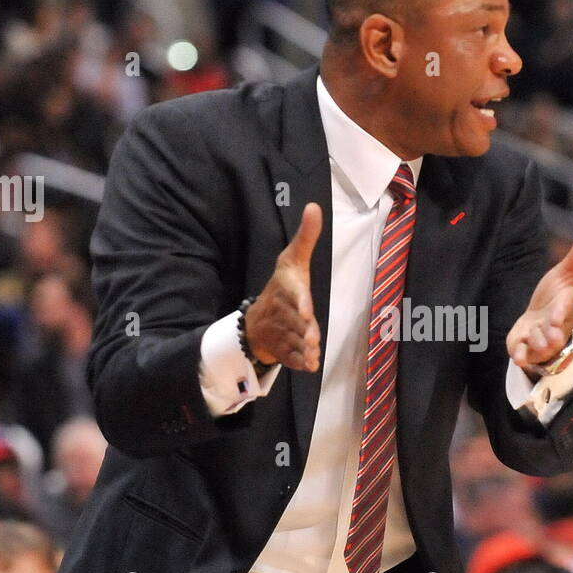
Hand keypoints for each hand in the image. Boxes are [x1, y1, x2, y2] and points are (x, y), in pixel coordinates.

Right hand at [244, 203, 322, 371]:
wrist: (257, 319)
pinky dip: (298, 363)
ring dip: (302, 348)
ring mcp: (280, 332)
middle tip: (312, 337)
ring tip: (312, 354)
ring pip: (293, 340)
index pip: (294, 294)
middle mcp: (282, 311)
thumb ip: (306, 237)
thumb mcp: (293, 259)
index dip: (300, 302)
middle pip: (294, 321)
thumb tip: (314, 205)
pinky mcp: (282, 349)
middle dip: (302, 329)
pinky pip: (289, 357)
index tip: (306, 310)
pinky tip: (310, 366)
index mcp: (287, 289)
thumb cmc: (283, 286)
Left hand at [506, 224, 572, 368]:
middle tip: (550, 338)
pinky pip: (522, 353)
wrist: (543, 318)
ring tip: (533, 343)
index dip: (560, 314)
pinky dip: (520, 356)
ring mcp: (539, 338)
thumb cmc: (558, 294)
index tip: (556, 319)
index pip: (564, 310)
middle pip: (553, 333)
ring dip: (535, 344)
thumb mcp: (569, 271)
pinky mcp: (524, 345)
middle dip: (550, 336)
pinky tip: (517, 358)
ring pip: (537, 344)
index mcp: (566, 307)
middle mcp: (554, 326)